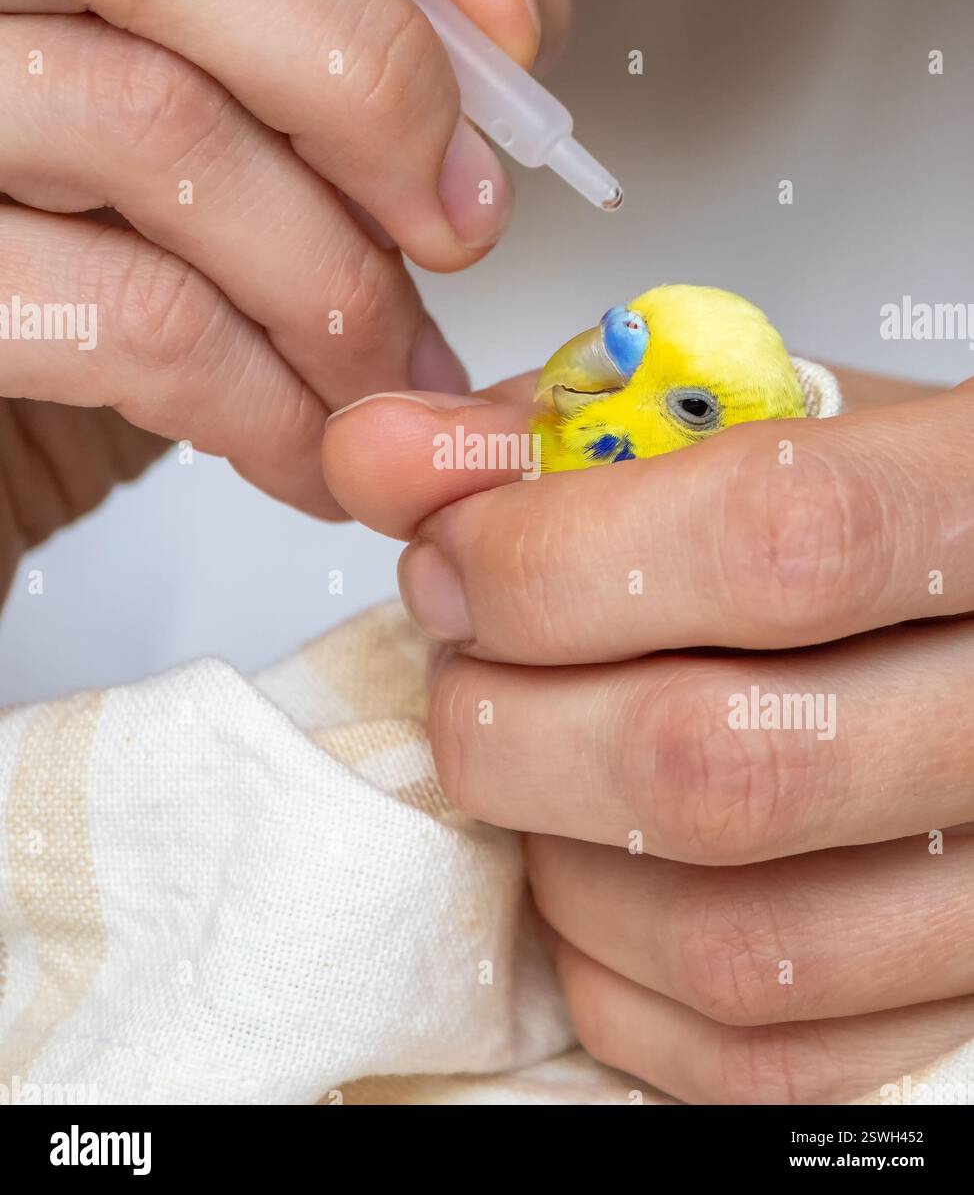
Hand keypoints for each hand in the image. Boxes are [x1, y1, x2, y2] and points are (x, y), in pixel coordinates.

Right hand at [0, 0, 568, 598]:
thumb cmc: (92, 284)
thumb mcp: (214, 136)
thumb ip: (346, 29)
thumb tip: (493, 3)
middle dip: (362, 79)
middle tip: (457, 221)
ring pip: (157, 125)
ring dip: (336, 282)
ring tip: (394, 370)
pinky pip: (135, 319)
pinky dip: (267, 400)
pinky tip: (307, 443)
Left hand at [323, 365, 973, 1102]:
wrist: (972, 614)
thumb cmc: (867, 513)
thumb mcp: (751, 428)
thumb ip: (567, 430)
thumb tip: (376, 456)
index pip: (780, 544)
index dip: (559, 561)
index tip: (452, 558)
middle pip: (726, 767)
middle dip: (513, 721)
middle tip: (464, 663)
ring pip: (732, 945)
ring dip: (554, 854)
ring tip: (528, 758)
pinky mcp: (958, 1014)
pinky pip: (756, 1056)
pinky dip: (616, 975)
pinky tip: (592, 866)